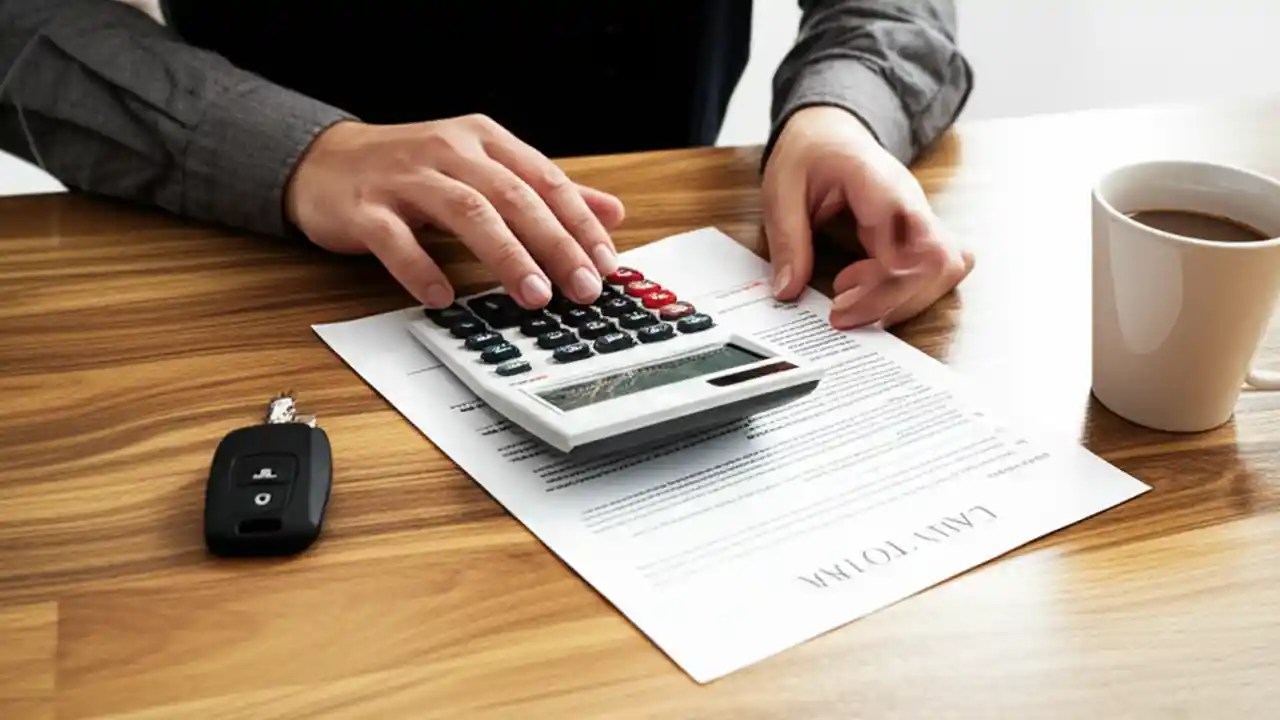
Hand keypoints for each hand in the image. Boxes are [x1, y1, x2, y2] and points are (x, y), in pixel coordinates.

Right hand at [285, 115, 625, 308]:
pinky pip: (396, 239)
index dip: (580, 223)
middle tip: (583, 287)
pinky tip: (443, 297)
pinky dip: (421, 268)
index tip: (607, 264)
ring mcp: (405, 178)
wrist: (324, 160)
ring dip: (505, 255)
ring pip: (466, 212)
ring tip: (533, 295)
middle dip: (554, 244)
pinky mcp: (364, 208)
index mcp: (483, 140)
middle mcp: (448, 151)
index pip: (545, 180)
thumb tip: (612, 212)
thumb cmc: (412, 170)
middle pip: (513, 196)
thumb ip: (545, 191)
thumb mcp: (482, 169)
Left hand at [763, 106, 973, 327]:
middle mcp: (910, 199)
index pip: (907, 232)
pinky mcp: (921, 234)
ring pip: (946, 268)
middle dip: (891, 299)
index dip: (887, 275)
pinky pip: (938, 269)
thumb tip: (788, 290)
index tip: (841, 292)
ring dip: (903, 299)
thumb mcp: (781, 190)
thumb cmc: (809, 155)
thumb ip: (787, 240)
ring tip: (850, 301)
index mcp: (876, 180)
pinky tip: (872, 291)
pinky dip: (911, 292)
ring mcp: (921, 217)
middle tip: (840, 312)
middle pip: (936, 260)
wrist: (829, 132)